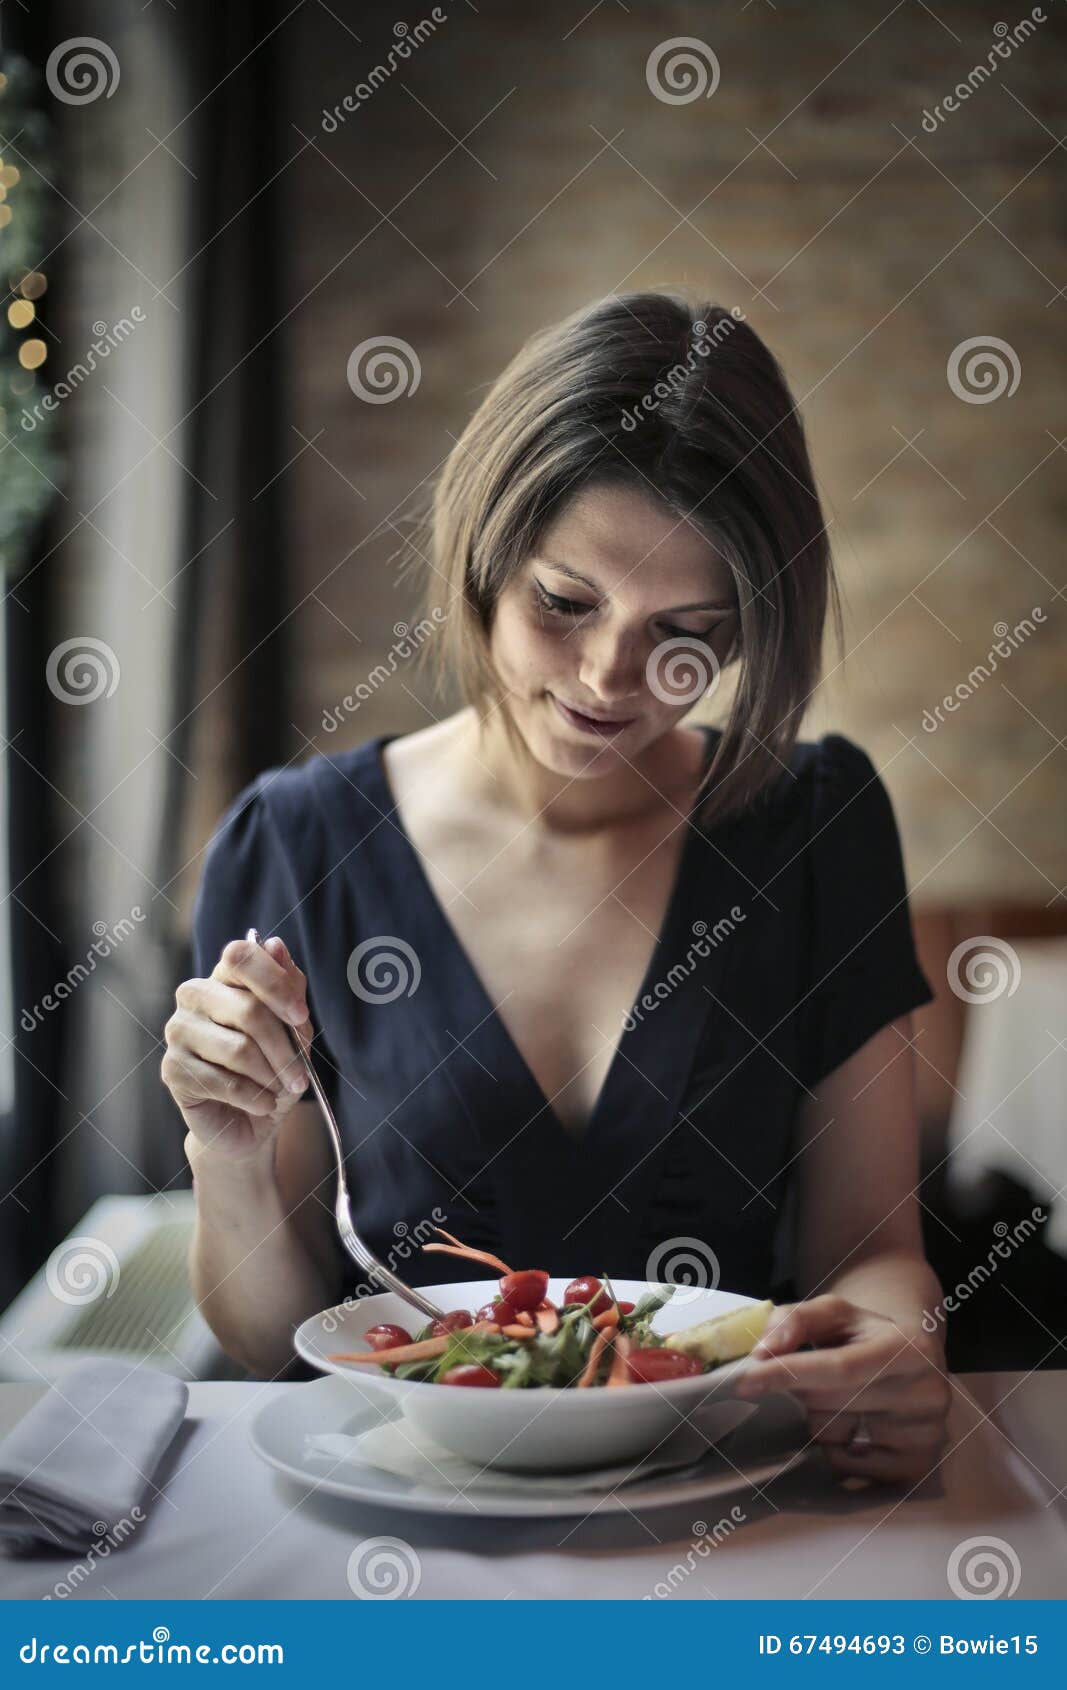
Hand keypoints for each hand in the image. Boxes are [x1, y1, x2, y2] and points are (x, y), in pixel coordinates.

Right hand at [162, 934, 311, 1161]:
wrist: (248, 1122)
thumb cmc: (271, 1069)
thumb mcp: (293, 1029)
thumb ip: (289, 988)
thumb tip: (276, 945)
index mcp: (224, 977)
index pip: (240, 955)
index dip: (275, 983)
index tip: (300, 1016)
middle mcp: (194, 996)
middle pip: (248, 1010)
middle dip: (284, 1048)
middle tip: (300, 1075)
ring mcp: (178, 1031)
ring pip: (238, 1049)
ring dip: (271, 1075)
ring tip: (281, 1089)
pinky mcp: (172, 1069)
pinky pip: (224, 1082)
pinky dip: (254, 1097)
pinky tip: (262, 1103)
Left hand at [733, 1293, 951, 1485]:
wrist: (915, 1364)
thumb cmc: (866, 1336)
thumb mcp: (835, 1313)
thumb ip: (795, 1319)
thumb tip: (764, 1351)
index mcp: (910, 1347)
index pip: (840, 1367)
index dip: (789, 1373)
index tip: (745, 1379)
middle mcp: (926, 1393)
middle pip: (831, 1402)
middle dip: (804, 1390)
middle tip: (813, 1375)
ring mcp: (926, 1434)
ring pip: (835, 1436)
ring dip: (821, 1418)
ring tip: (847, 1398)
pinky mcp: (917, 1467)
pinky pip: (847, 1465)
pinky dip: (837, 1447)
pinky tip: (858, 1424)